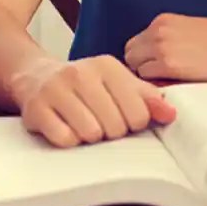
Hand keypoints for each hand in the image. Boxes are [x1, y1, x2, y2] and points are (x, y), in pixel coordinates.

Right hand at [9, 55, 176, 147]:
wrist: (36, 76)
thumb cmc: (84, 85)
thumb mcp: (116, 82)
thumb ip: (146, 97)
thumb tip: (171, 114)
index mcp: (106, 65)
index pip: (138, 111)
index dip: (134, 122)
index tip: (123, 117)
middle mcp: (80, 73)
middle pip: (115, 126)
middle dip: (111, 131)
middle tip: (100, 122)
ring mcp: (55, 89)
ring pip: (91, 133)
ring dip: (89, 137)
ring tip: (83, 124)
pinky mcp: (36, 108)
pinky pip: (65, 139)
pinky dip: (68, 140)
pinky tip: (65, 127)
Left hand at [124, 13, 206, 80]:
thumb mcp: (189, 29)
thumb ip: (168, 38)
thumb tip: (154, 56)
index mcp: (162, 21)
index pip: (136, 43)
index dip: (142, 57)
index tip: (154, 67)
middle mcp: (157, 31)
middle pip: (129, 54)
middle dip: (139, 67)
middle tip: (157, 78)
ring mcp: (161, 48)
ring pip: (136, 68)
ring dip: (146, 77)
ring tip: (166, 82)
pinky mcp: (169, 65)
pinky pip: (147, 79)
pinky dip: (155, 84)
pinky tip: (172, 84)